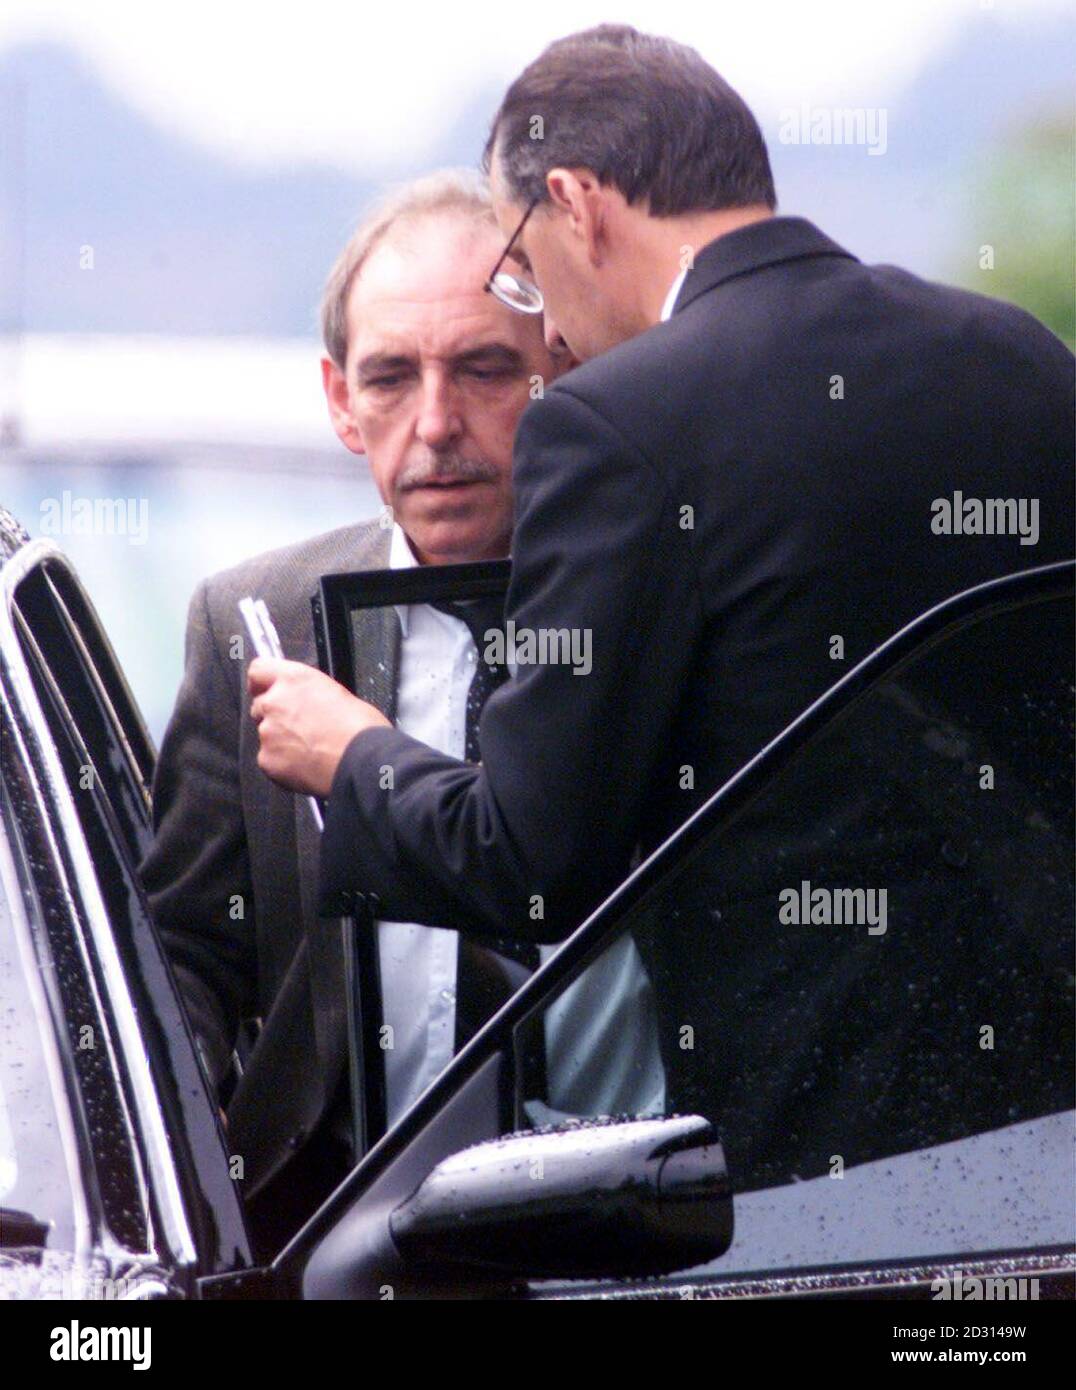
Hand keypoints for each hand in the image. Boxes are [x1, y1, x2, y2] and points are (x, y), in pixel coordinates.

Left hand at [247, 658, 389, 796]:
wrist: (360, 762)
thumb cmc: (360, 729)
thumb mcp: (338, 694)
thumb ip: (309, 694)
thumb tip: (305, 702)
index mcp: (294, 680)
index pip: (258, 671)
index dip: (263, 682)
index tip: (267, 689)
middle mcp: (274, 702)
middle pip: (260, 705)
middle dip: (275, 715)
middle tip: (300, 727)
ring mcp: (267, 732)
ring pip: (266, 734)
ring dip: (280, 740)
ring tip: (310, 750)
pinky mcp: (267, 760)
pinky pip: (269, 759)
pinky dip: (283, 763)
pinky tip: (306, 765)